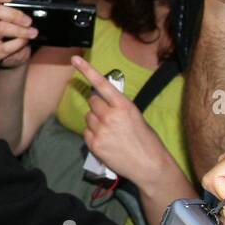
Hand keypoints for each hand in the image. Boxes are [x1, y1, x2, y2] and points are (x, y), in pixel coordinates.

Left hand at [71, 55, 167, 184]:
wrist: (149, 165)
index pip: (102, 84)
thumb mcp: (136, 117)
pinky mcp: (94, 144)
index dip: (87, 70)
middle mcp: (110, 116)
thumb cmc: (146, 140)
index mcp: (124, 106)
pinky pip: (86, 132)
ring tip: (109, 131)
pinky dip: (93, 134)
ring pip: (88, 117)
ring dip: (95, 120)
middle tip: (109, 116)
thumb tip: (104, 101)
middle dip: (98, 106)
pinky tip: (106, 140)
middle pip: (92, 102)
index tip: (74, 59)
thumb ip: (119, 107)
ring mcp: (101, 131)